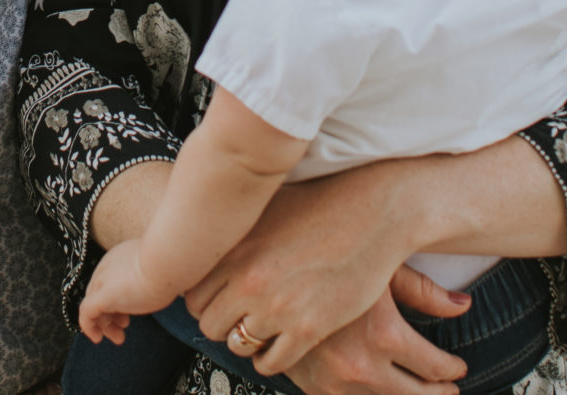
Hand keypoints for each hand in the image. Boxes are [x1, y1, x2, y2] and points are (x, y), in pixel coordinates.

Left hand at [80, 239, 171, 345]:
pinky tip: (96, 338)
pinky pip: (86, 314)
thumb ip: (153, 274)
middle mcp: (107, 267)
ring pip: (92, 305)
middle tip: (124, 327)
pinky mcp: (101, 295)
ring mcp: (102, 281)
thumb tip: (162, 283)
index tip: (127, 316)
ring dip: (104, 324)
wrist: (166, 260)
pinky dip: (88, 327)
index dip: (117, 300)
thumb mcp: (159, 268)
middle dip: (110, 314)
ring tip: (118, 337)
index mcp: (119, 257)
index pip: (109, 280)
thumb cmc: (170, 264)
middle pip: (99, 293)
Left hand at [184, 170, 421, 370]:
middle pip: (210, 325)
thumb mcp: (265, 209)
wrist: (374, 213)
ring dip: (248, 340)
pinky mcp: (308, 329)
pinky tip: (283, 342)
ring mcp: (277, 307)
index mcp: (234, 249)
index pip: (193, 296)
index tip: (222, 299)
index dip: (207, 301)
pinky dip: (272, 357)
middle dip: (224, 323)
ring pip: (238, 345)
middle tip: (243, 316)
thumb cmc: (321, 204)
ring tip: (264, 328)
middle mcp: (248, 280)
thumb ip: (233, 235)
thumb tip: (207, 245)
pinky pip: (271, 362)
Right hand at [276, 284, 471, 394]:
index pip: (436, 368)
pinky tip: (381, 393)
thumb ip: (425, 291)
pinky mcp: (312, 388)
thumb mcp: (379, 267)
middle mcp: (359, 367)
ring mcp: (333, 383)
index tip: (457, 366)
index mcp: (383, 335)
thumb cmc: (327, 259)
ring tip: (420, 393)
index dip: (452, 368)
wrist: (267, 273)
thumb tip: (464, 305)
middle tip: (449, 388)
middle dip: (440, 394)